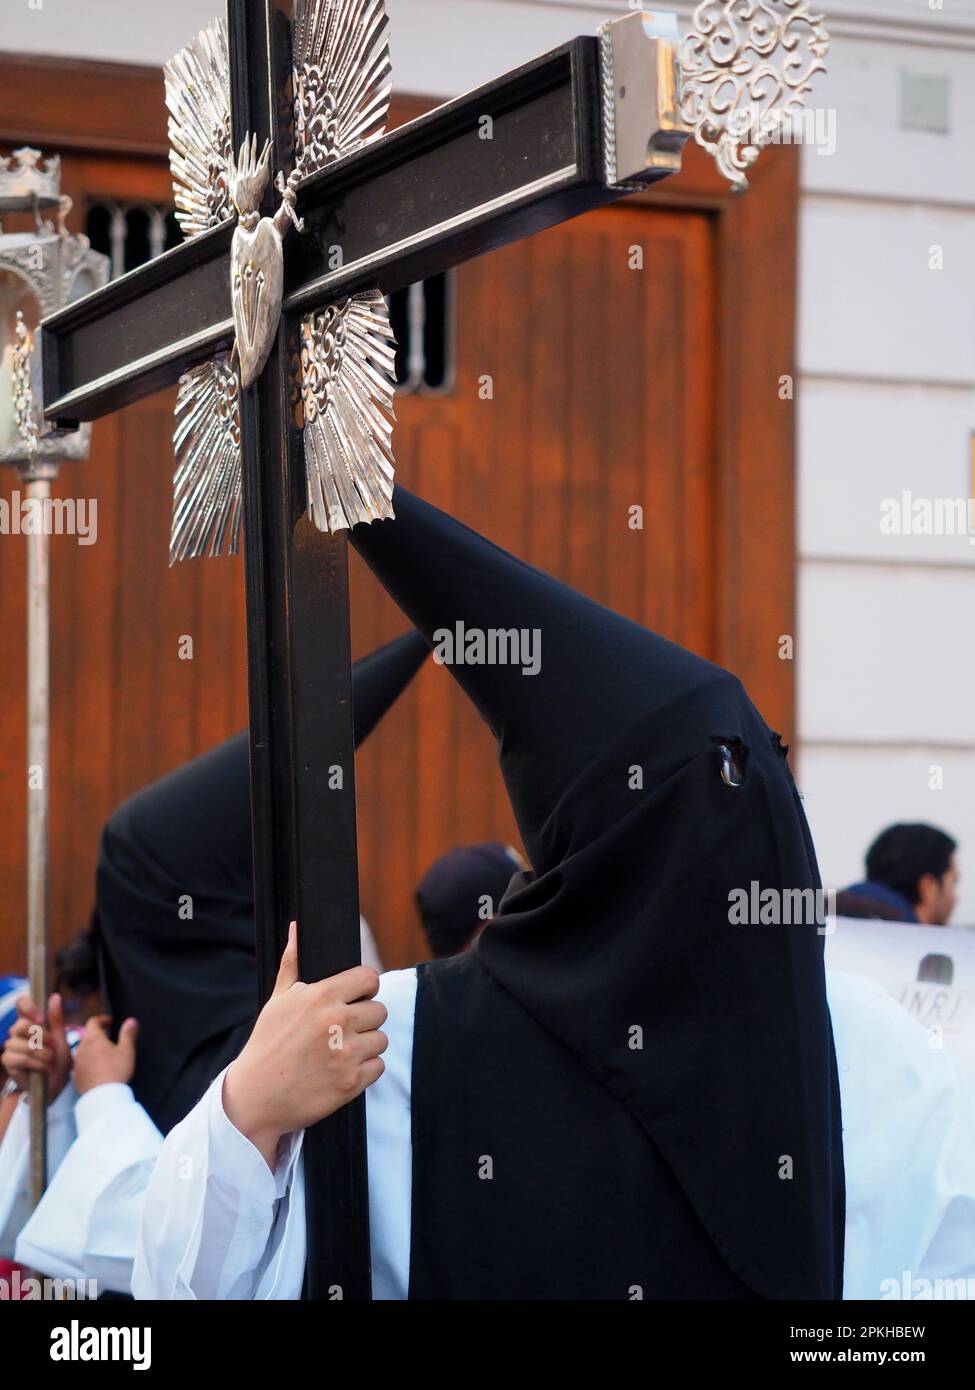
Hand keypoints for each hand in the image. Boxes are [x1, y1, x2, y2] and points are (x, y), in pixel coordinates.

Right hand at [1, 993, 71, 1102]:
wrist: (55, 1084)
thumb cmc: (58, 1060)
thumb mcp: (61, 1038)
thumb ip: (56, 1019)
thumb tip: (55, 996)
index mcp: (31, 1021)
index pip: (21, 1003)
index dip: (28, 1007)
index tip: (41, 1019)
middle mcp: (17, 1032)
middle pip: (20, 1025)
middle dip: (42, 1037)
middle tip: (53, 1047)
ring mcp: (11, 1046)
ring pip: (20, 1043)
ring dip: (41, 1053)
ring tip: (50, 1060)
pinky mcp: (8, 1061)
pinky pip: (18, 1058)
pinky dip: (35, 1063)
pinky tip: (44, 1068)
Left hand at [73, 1015, 138, 1094]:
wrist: (103, 1096)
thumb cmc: (116, 1070)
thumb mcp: (127, 1050)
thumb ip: (128, 1034)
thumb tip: (131, 1020)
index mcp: (94, 1039)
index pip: (93, 1021)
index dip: (101, 1019)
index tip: (110, 1022)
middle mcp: (82, 1048)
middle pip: (87, 1035)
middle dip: (97, 1034)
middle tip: (108, 1038)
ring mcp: (77, 1063)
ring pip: (82, 1050)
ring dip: (91, 1048)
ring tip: (102, 1054)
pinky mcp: (75, 1076)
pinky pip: (80, 1064)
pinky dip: (87, 1062)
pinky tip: (95, 1069)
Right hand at [223, 922, 387, 1169]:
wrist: (256, 1097)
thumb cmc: (267, 1044)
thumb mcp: (277, 1000)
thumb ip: (292, 962)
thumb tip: (297, 927)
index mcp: (322, 997)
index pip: (369, 978)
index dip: (364, 988)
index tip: (355, 997)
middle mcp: (338, 1022)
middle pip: (379, 1010)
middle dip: (364, 1019)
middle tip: (341, 1030)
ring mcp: (346, 1053)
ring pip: (381, 1039)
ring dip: (365, 1045)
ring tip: (339, 1051)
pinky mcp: (352, 1082)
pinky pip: (378, 1066)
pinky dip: (364, 1070)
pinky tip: (341, 1070)